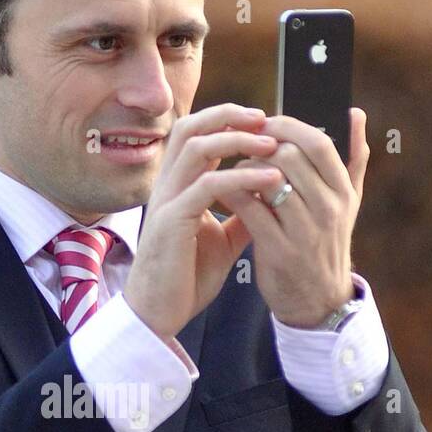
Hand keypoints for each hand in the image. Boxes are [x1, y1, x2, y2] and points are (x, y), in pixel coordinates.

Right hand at [123, 103, 285, 340]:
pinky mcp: (172, 222)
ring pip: (197, 147)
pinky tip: (268, 180)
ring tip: (271, 145)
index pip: (196, 134)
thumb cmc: (185, 279)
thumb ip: (242, 214)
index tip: (263, 123)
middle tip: (265, 119)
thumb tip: (271, 196)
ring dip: (238, 140)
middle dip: (229, 116)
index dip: (227, 121)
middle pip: (191, 128)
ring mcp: (167, 201)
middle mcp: (167, 186)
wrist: (160, 315)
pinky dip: (241, 177)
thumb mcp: (223, 240)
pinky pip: (207, 186)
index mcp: (177, 187)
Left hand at [224, 108, 370, 327]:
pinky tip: (226, 191)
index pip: (319, 143)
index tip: (265, 124)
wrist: (318, 300)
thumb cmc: (327, 243)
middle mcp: (328, 209)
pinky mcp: (279, 250)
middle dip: (260, 146)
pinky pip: (250, 209)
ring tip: (236, 171)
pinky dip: (233, 193)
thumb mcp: (349, 203)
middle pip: (290, 156)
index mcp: (343, 192)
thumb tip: (355, 113)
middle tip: (243, 147)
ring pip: (269, 180)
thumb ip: (353, 158)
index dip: (288, 126)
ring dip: (244, 168)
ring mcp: (305, 231)